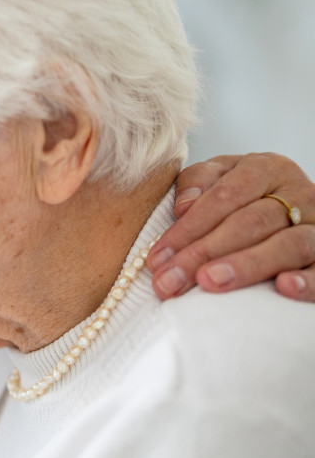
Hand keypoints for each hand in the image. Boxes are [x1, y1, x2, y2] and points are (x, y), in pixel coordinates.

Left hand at [150, 153, 314, 301]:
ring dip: (246, 265)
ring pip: (288, 244)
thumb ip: (198, 183)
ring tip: (209, 282)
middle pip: (251, 222)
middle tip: (170, 281)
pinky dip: (307, 281)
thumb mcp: (219, 177)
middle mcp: (299, 193)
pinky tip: (283, 289)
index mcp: (267, 168)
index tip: (157, 257)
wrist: (292, 206)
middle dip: (204, 252)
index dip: (188, 227)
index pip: (225, 196)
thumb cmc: (242, 195)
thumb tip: (184, 206)